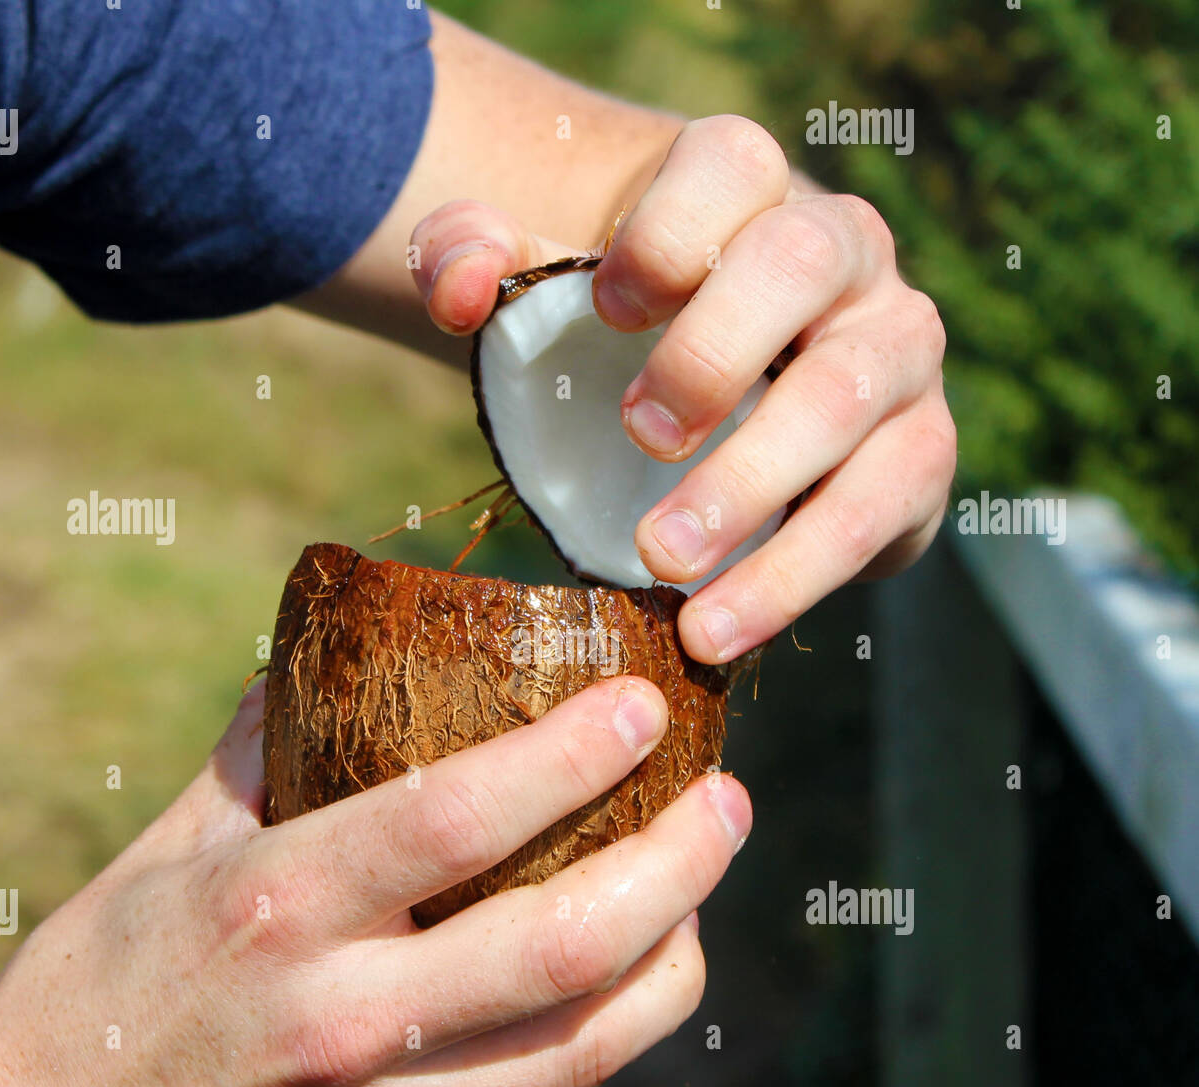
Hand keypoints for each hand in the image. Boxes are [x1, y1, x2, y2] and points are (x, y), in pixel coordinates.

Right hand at [0, 676, 746, 1086]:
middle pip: (564, 946)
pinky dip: (619, 1015)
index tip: (641, 704)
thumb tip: (341, 643)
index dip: (566, 756)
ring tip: (704, 878)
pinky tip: (638, 956)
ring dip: (676, 950)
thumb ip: (271, 740)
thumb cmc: (105, 974)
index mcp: (276, 911)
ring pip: (588, 1040)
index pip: (453, 821)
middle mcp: (344, 1020)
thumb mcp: (172, 836)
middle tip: (729, 798)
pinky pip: (551, 1085)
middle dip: (676, 864)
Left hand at [410, 115, 954, 663]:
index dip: (669, 233)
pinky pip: (878, 511)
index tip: (602, 310)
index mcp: (751, 193)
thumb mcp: (544, 286)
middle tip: (637, 441)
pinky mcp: (919, 454)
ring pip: (850, 403)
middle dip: (713, 358)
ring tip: (664, 567)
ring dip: (752, 489)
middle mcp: (846, 254)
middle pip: (800, 266)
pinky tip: (718, 628)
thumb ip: (474, 260)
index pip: (731, 165)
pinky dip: (794, 577)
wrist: (727, 403)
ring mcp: (898, 354)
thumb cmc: (625, 337)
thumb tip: (460, 289)